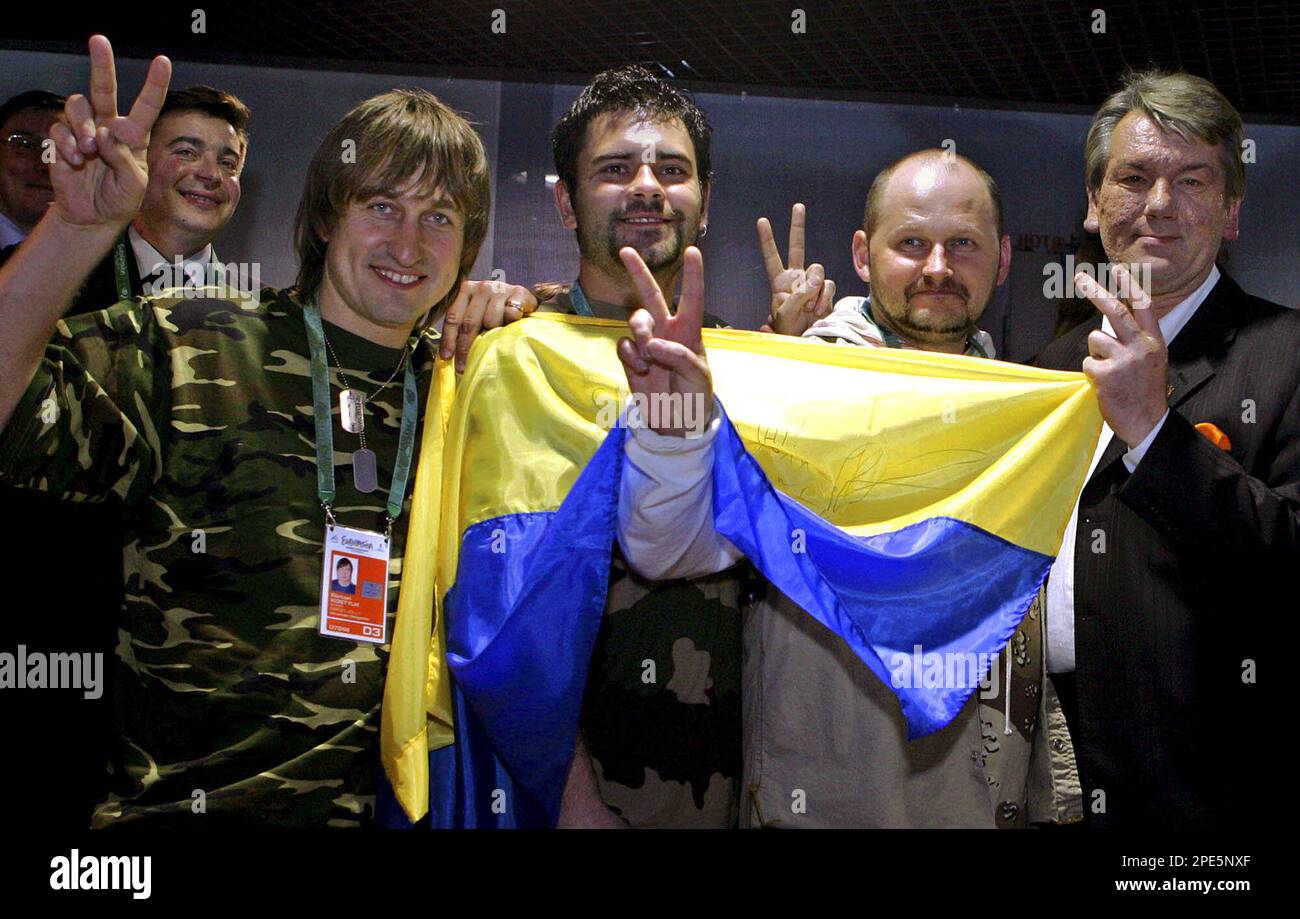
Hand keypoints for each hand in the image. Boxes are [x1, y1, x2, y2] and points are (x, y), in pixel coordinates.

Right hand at [46, 35, 171, 229]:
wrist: (95, 217)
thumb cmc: (121, 199)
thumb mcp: (135, 185)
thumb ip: (125, 159)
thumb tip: (104, 134)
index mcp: (134, 136)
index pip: (146, 105)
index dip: (155, 84)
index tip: (163, 61)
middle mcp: (108, 126)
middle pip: (103, 88)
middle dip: (101, 63)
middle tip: (99, 40)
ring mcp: (84, 131)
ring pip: (77, 105)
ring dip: (82, 126)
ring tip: (89, 151)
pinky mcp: (63, 140)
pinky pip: (61, 130)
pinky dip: (68, 145)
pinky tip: (75, 161)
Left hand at [439, 277, 536, 371]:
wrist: (523, 301)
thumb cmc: (496, 311)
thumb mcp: (477, 315)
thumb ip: (463, 327)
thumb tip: (446, 354)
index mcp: (466, 290)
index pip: (453, 318)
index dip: (449, 339)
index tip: (446, 357)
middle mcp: (481, 287)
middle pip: (469, 323)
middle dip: (465, 347)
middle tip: (462, 367)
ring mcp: (500, 289)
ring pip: (491, 320)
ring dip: (492, 335)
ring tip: (495, 342)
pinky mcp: (518, 292)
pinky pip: (511, 313)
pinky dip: (511, 321)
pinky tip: (512, 325)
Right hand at [617, 245, 711, 437]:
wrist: (676, 426)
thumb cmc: (695, 398)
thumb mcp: (698, 378)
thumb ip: (679, 356)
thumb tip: (653, 344)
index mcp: (690, 332)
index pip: (692, 298)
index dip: (693, 275)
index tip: (693, 251)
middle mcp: (667, 332)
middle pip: (651, 296)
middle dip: (639, 272)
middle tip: (625, 251)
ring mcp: (647, 345)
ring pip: (636, 320)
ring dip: (640, 331)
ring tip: (648, 353)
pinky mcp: (631, 360)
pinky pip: (623, 345)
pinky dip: (629, 354)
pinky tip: (640, 369)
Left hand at [757, 203, 834, 335]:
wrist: (806, 341)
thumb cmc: (789, 330)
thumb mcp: (785, 313)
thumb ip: (799, 294)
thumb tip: (817, 279)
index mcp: (779, 282)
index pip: (771, 256)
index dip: (767, 239)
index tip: (762, 221)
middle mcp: (795, 278)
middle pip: (797, 247)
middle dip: (797, 226)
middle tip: (798, 206)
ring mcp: (811, 283)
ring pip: (817, 270)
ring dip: (814, 290)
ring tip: (809, 309)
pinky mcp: (825, 291)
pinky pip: (828, 285)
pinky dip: (824, 298)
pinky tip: (818, 310)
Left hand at [1077, 264, 1168, 445]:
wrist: (1147, 422)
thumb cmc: (1146, 391)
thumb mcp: (1153, 360)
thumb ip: (1137, 341)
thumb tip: (1111, 324)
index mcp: (1154, 341)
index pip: (1142, 306)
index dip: (1130, 286)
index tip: (1117, 269)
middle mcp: (1141, 346)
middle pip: (1115, 311)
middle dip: (1095, 292)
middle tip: (1080, 277)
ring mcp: (1124, 359)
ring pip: (1095, 340)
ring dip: (1095, 354)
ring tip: (1109, 372)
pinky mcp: (1107, 374)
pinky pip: (1087, 363)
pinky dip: (1091, 372)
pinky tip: (1104, 385)